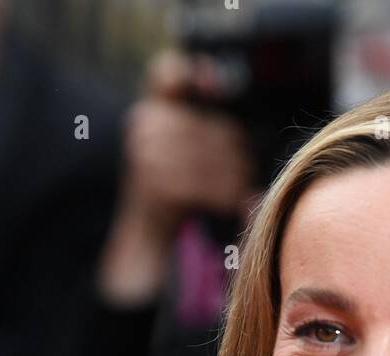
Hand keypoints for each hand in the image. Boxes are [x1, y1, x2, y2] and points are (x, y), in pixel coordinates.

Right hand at [98, 49, 255, 302]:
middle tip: (246, 176)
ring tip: (244, 194)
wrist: (144, 247)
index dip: (192, 74)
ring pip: (210, 157)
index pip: (168, 74)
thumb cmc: (176, 201)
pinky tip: (234, 206)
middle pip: (209, 126)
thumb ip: (204, 130)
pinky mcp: (153, 183)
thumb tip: (232, 107)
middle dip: (235, 154)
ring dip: (235, 179)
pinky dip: (224, 198)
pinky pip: (203, 184)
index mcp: (151, 111)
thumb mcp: (186, 157)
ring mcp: (145, 153)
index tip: (215, 86)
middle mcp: (143, 125)